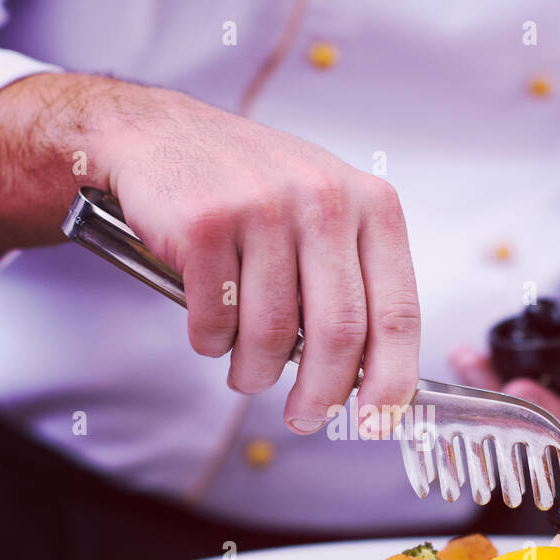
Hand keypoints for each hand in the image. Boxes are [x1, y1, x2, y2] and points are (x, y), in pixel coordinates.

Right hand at [105, 87, 418, 435]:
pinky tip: (210, 328)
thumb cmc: (251, 189)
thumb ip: (352, 284)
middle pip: (339, 334)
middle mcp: (324, 200)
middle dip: (321, 395)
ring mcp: (264, 208)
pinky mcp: (206, 223)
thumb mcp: (324, 215)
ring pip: (273, 335)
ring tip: (246, 370)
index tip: (378, 422)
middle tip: (304, 420)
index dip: (392, 380)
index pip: (398, 312)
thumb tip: (367, 378)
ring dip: (255, 371)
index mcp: (371, 205)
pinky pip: (215, 321)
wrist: (160, 137)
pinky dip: (211, 343)